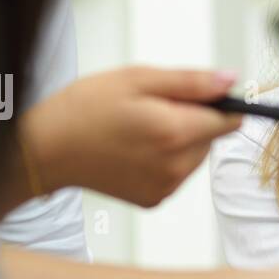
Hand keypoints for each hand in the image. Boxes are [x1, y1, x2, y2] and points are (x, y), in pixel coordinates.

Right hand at [23, 66, 241, 206]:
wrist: (48, 149)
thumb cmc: (85, 109)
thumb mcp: (139, 79)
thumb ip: (191, 82)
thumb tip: (231, 81)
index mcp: (176, 133)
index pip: (230, 120)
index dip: (217, 103)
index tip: (196, 96)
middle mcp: (176, 166)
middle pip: (212, 138)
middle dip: (193, 120)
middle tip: (151, 109)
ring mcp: (166, 187)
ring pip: (195, 156)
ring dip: (180, 140)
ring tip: (140, 129)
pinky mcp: (154, 199)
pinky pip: (177, 174)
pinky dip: (165, 160)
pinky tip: (135, 149)